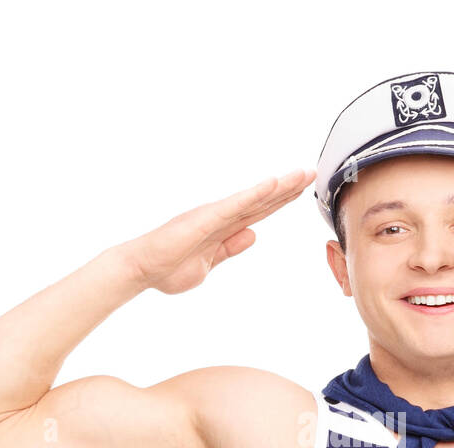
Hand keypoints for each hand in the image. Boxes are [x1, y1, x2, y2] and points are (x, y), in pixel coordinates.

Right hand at [121, 168, 316, 294]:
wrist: (142, 270)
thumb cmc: (168, 268)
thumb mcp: (209, 263)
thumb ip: (230, 248)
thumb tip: (253, 235)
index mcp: (223, 228)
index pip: (259, 211)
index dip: (281, 200)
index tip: (301, 189)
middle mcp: (221, 216)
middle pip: (262, 200)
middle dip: (288, 187)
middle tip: (311, 173)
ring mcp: (214, 215)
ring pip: (254, 198)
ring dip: (280, 186)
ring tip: (302, 174)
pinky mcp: (205, 219)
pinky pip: (236, 205)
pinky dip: (255, 194)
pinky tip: (273, 184)